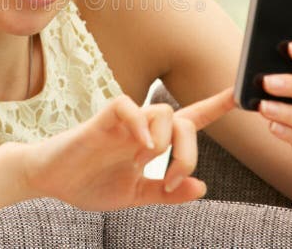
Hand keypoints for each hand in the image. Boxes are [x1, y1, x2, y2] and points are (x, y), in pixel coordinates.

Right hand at [20, 88, 234, 210]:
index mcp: (150, 144)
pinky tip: (141, 148)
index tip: (240, 96)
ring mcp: (123, 124)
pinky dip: (140, 125)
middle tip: (174, 180)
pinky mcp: (101, 121)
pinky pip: (128, 107)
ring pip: (162, 111)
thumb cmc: (89, 183)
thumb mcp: (135, 196)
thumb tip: (203, 188)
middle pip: (182, 118)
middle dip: (188, 150)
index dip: (215, 107)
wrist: (51, 181)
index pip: (189, 121)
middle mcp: (141, 129)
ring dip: (167, 141)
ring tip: (152, 166)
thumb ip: (167, 193)